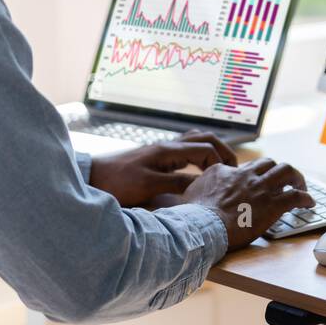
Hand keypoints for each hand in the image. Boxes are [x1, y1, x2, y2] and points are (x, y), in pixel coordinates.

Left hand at [88, 130, 237, 207]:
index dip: (221, 163)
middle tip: (234, 170)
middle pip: (205, 138)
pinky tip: (198, 171)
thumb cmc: (117, 182)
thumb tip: (203, 186)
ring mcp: (161, 150)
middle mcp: (167, 146)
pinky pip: (185, 149)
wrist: (91, 177)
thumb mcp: (149, 186)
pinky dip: (198, 155)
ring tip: (221, 169)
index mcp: (168, 150)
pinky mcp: (155, 157)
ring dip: (212, 151)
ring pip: (195, 141)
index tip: (229, 180)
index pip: (206, 149)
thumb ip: (177, 184)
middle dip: (223, 151)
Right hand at [182, 157, 314, 249]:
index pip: (244, 168)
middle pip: (269, 163)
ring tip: (301, 186)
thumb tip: (196, 188)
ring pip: (286, 171)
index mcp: (226, 172)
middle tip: (283, 180)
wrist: (202, 225)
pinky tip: (309, 203)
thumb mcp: (190, 192)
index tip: (254, 183)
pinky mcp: (272, 205)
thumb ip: (200, 186)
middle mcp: (246, 176)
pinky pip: (296, 196)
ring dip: (296, 178)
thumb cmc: (193, 214)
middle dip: (278, 170)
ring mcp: (261, 189)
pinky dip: (305, 198)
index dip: (252, 175)